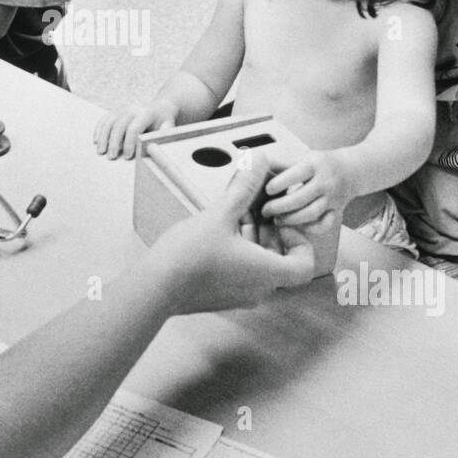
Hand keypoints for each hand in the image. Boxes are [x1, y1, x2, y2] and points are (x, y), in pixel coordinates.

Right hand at [93, 99, 177, 158]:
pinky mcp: (116, 111)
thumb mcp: (168, 128)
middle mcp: (133, 109)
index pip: (134, 128)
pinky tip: (95, 141)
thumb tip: (155, 151)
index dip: (129, 143)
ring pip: (109, 122)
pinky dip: (99, 130)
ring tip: (101, 152)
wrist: (160, 107)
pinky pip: (105, 119)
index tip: (127, 156)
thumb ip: (162, 138)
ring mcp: (123, 109)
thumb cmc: (164, 122)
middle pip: (119, 125)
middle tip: (111, 157)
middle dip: (114, 142)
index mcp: (146, 113)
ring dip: (103, 137)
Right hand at [137, 158, 324, 313]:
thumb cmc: (188, 257)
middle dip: (269, 234)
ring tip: (231, 218)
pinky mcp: (221, 297)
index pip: (305, 264)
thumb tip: (259, 161)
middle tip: (253, 212)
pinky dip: (238, 253)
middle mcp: (258, 290)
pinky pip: (242, 274)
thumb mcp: (219, 214)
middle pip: (280, 261)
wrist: (153, 289)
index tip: (279, 223)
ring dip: (252, 241)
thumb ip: (244, 188)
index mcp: (266, 273)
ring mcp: (239, 296)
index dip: (299, 241)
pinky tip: (217, 234)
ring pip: (259, 266)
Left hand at [262, 149, 354, 228]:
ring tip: (277, 220)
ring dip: (292, 219)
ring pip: (312, 213)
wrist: (352, 170)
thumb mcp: (303, 157)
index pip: (297, 174)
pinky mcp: (337, 211)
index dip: (280, 183)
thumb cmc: (321, 164)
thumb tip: (252, 165)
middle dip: (280, 206)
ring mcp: (332, 198)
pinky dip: (310, 228)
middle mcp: (325, 181)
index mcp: (314, 165)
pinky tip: (296, 227)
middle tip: (265, 210)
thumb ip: (281, 164)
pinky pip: (324, 224)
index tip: (267, 189)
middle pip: (302, 197)